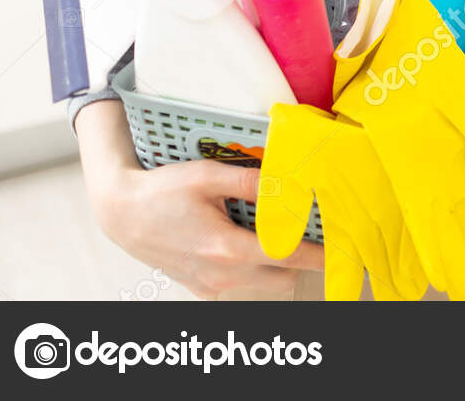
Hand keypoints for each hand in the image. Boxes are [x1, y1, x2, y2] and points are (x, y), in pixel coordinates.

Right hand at [92, 159, 325, 299]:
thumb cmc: (162, 191)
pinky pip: (241, 286)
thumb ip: (252, 182)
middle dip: (300, 259)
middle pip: (282, 278)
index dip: (319, 255)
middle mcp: (221, 274)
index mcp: (227, 248)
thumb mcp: (208, 176)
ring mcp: (210, 286)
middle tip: (308, 231)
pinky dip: (253, 271)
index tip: (342, 250)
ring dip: (277, 266)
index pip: (288, 258)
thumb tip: (290, 180)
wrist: (122, 214)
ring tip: (275, 234)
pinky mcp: (201, 288)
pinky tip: (246, 243)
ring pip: (263, 285)